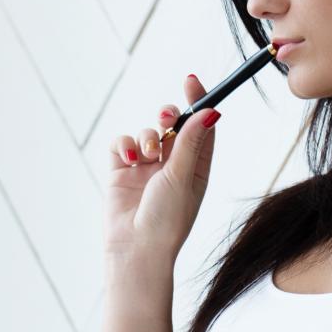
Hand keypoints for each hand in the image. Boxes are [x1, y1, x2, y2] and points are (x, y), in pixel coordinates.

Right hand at [105, 74, 219, 258]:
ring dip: (145, 136)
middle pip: (172, 125)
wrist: (135, 249)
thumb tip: (210, 111)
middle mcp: (172, 165)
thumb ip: (192, 142)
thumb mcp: (183, 177)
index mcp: (196, 167)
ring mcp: (145, 168)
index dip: (197, 102)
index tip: (191, 82)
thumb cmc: (167, 220)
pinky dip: (124, 144)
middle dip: (168, 115)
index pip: (200, 127)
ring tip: (145, 155)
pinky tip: (128, 158)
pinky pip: (122, 143)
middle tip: (165, 117)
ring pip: (146, 132)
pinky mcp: (120, 171)